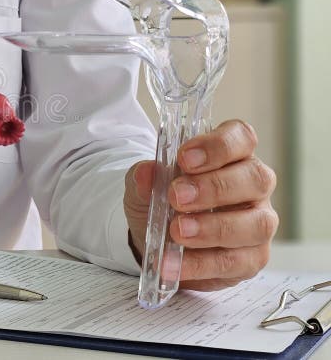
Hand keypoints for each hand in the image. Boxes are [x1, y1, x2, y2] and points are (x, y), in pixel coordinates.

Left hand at [124, 120, 278, 290]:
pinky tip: (173, 263)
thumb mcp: (143, 186)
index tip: (184, 157)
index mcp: (231, 156)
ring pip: (255, 223)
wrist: (158, 241)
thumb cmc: (162, 202)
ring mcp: (258, 223)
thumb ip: (144, 177)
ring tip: (177, 232)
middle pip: (255, 178)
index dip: (218, 145)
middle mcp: (253, 186)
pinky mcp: (252, 258)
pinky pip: (236, 261)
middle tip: (176, 196)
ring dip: (213, 228)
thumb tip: (145, 173)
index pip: (240, 137)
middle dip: (215, 187)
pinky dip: (200, 263)